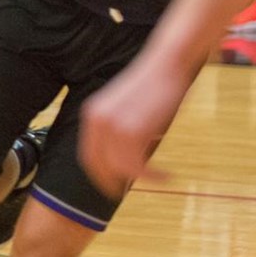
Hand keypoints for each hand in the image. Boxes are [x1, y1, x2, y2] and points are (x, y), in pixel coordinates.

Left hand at [78, 52, 187, 198]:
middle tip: (125, 193)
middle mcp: (97, 121)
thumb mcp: (126, 109)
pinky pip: (137, 167)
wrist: (167, 63)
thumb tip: (125, 161)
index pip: (88, 155)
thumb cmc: (153, 85)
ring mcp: (113, 127)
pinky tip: (166, 176)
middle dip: (111, 183)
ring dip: (141, 179)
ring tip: (160, 178)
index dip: (99, 174)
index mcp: (92, 115)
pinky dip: (152, 176)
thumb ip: (119, 131)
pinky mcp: (133, 132)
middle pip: (98, 166)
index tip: (111, 186)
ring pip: (120, 169)